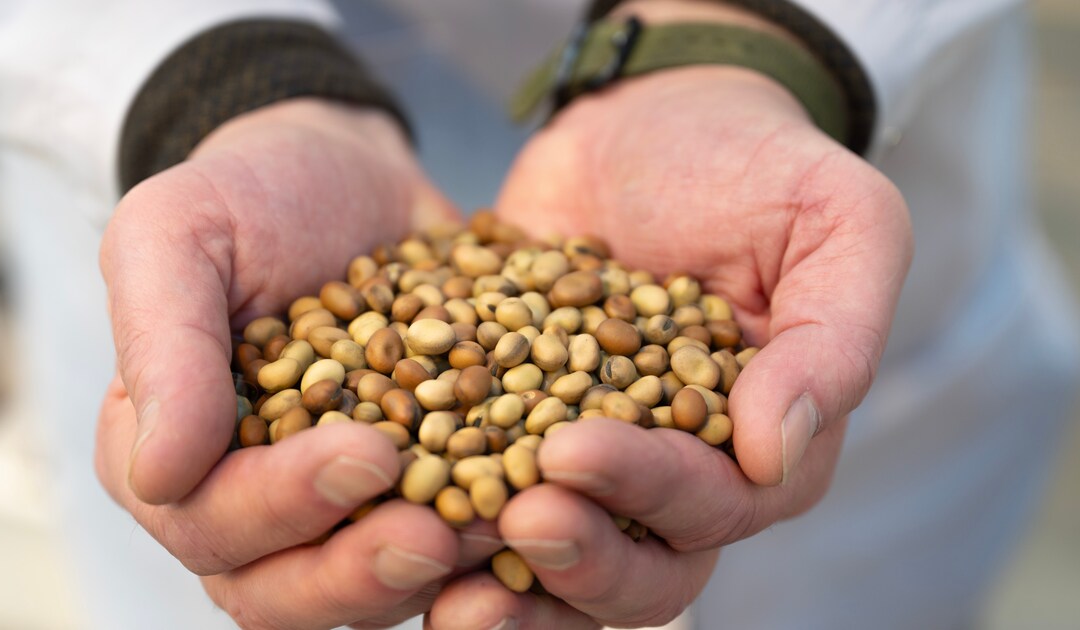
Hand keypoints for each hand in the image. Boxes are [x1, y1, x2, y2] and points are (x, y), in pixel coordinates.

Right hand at [95, 99, 466, 627]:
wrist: (348, 176)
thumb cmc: (249, 195)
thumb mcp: (178, 233)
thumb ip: (162, 344)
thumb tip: (160, 475)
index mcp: (167, 456)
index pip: (206, 519)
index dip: (280, 505)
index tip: (365, 454)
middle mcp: (245, 503)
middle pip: (281, 591)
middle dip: (355, 575)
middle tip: (431, 539)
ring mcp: (333, 509)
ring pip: (365, 589)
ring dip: (425, 576)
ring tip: (497, 531)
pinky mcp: (412, 493)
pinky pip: (442, 544)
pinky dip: (486, 542)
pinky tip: (541, 515)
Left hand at [427, 66, 911, 627]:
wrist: (652, 120)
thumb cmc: (758, 165)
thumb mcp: (838, 224)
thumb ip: (832, 339)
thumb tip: (775, 452)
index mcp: (760, 447)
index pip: (715, 505)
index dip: (647, 491)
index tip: (571, 451)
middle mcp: (676, 475)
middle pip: (639, 567)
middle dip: (576, 555)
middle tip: (510, 518)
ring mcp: (589, 458)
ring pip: (556, 561)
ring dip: (505, 588)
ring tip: (436, 583)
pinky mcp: (512, 425)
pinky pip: (477, 491)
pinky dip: (438, 518)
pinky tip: (388, 520)